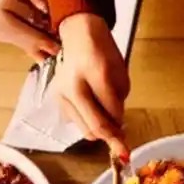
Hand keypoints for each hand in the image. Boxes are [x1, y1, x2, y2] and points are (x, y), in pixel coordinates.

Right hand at [54, 13, 129, 159]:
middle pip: (93, 126)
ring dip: (100, 132)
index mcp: (96, 73)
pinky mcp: (56, 98)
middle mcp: (74, 85)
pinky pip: (75, 120)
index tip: (127, 147)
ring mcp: (61, 92)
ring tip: (111, 124)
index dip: (121, 131)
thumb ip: (117, 103)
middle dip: (110, 139)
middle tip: (122, 146)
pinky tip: (95, 113)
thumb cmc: (104, 53)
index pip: (111, 113)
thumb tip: (116, 128)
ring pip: (83, 128)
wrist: (79, 35)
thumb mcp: (121, 76)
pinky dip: (88, 122)